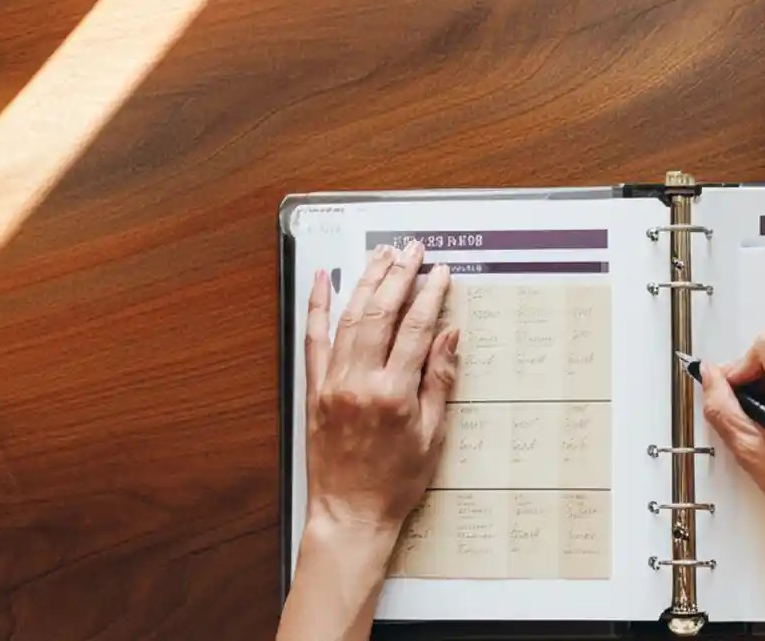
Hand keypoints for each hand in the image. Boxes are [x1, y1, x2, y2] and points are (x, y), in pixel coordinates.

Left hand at [303, 241, 457, 532]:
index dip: (430, 295)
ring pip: (349, 318)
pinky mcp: (315, 390)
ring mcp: (333, 383)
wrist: (350, 514)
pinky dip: (318, 307)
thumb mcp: (433, 436)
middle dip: (399, 276)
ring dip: (367, 282)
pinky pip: (314, 339)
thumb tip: (450, 335)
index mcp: (394, 393)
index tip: (440, 272)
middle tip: (412, 250)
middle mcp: (360, 381)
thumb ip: (440, 380)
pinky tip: (324, 280)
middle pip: (381, 313)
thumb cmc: (396, 482)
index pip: (416, 329)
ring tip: (382, 255)